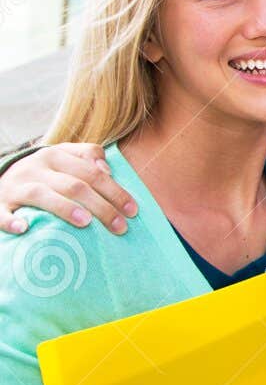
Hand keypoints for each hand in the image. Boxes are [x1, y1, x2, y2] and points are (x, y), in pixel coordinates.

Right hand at [0, 143, 137, 234]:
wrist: (1, 178)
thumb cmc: (45, 172)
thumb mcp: (65, 157)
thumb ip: (87, 156)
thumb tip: (106, 169)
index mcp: (56, 155)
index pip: (92, 172)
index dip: (115, 191)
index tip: (133, 211)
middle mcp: (35, 168)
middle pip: (73, 185)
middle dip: (101, 206)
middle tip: (120, 226)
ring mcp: (14, 186)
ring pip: (41, 194)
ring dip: (64, 208)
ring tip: (85, 222)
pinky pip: (1, 213)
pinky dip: (10, 221)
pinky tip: (24, 228)